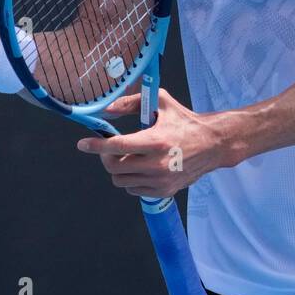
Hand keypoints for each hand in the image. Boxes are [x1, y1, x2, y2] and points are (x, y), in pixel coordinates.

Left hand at [77, 88, 233, 197]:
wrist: (213, 144)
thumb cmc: (184, 121)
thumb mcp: (161, 103)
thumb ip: (131, 103)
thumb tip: (107, 110)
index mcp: (156, 140)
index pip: (116, 146)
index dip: (95, 146)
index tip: (82, 144)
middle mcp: (158, 164)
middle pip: (114, 168)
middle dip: (105, 158)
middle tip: (109, 150)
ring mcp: (161, 180)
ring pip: (121, 181)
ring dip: (118, 170)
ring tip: (128, 157)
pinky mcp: (165, 191)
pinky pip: (134, 191)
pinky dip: (131, 180)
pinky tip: (140, 168)